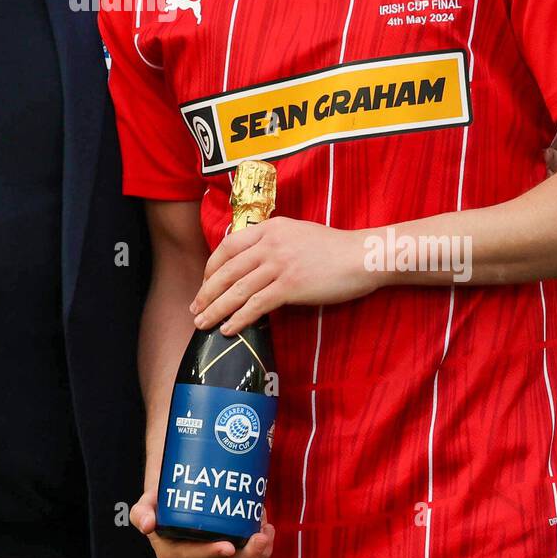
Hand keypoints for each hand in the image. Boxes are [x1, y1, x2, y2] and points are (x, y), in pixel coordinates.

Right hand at [130, 489, 273, 557]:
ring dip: (258, 554)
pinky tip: (266, 530)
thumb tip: (148, 524)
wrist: (173, 498)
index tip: (230, 546)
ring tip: (267, 529)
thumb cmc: (160, 500)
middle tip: (262, 534)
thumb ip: (141, 512)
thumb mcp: (146, 503)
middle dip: (246, 556)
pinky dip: (260, 551)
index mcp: (171, 555)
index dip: (211, 555)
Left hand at [192, 218, 379, 336]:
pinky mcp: (290, 285)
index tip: (204, 283)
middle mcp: (269, 243)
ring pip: (237, 289)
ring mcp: (279, 264)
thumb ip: (273, 243)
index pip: (228, 246)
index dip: (211, 267)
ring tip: (203, 323)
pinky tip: (229, 329)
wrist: (361, 256)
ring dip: (216, 309)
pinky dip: (239, 318)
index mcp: (269, 228)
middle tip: (195, 308)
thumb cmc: (333, 248)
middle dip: (207, 292)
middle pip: (227, 270)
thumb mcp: (297, 234)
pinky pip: (257, 304)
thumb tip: (253, 262)